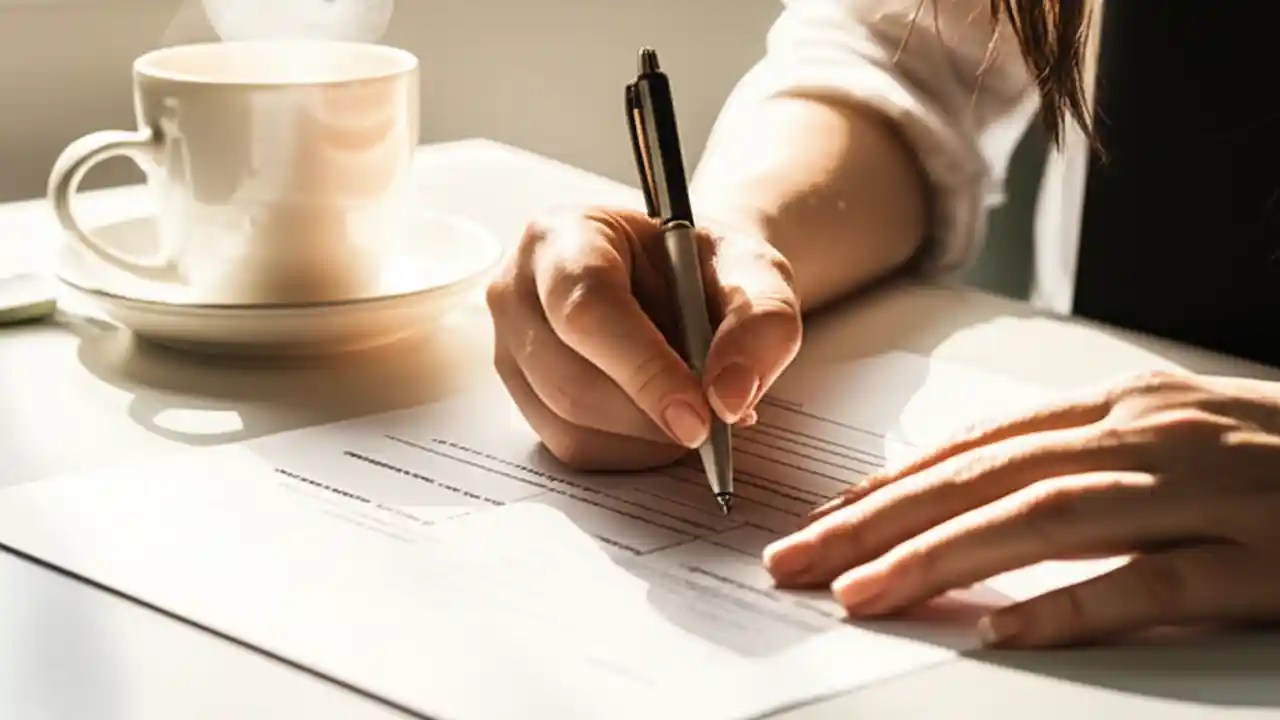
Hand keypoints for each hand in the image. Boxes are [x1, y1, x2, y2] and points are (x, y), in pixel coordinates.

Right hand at [486, 207, 800, 469]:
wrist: (681, 281)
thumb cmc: (706, 268)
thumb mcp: (755, 272)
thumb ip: (760, 322)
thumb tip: (729, 398)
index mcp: (565, 236)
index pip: (587, 309)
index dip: (643, 369)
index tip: (700, 415)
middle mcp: (518, 290)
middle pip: (571, 380)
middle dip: (651, 416)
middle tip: (715, 420)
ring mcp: (510, 348)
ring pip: (570, 425)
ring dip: (646, 437)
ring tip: (691, 405)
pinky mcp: (521, 398)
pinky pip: (574, 449)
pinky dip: (632, 451)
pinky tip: (662, 419)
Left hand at [762, 370, 1279, 646]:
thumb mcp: (1174, 441)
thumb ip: (1082, 461)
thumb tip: (978, 492)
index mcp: (1126, 412)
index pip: (981, 448)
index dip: (893, 483)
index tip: (825, 517)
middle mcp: (1152, 441)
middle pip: (987, 480)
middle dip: (880, 520)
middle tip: (798, 560)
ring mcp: (1209, 496)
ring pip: (1048, 519)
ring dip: (944, 556)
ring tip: (864, 592)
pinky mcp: (1267, 561)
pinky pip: (1156, 583)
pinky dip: (1073, 608)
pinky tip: (1005, 634)